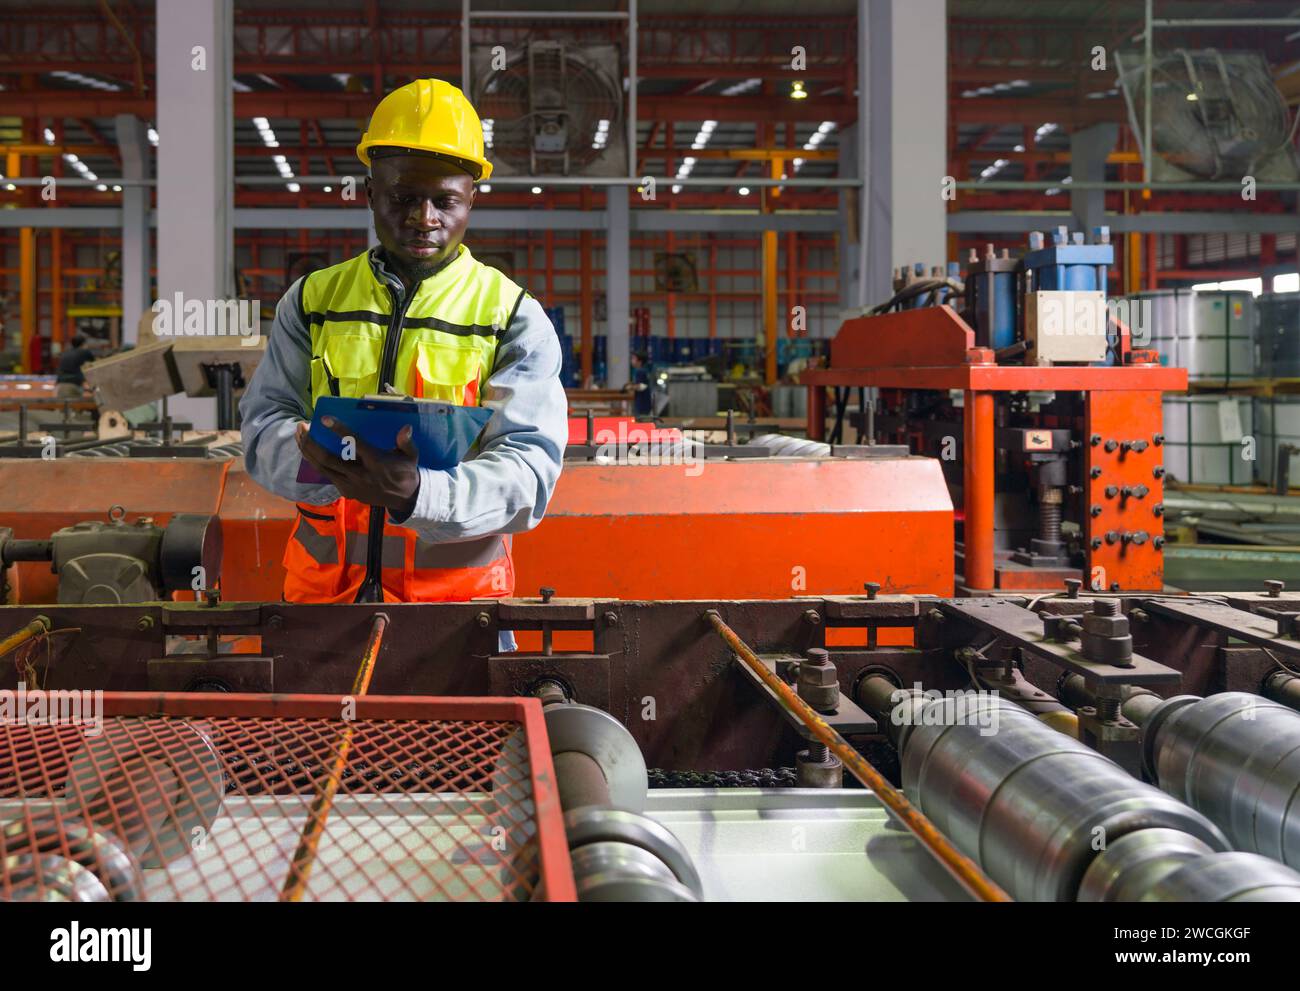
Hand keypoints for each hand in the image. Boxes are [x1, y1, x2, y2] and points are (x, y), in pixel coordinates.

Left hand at [295, 416, 420, 517]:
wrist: (405, 500)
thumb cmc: (406, 472)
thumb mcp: (411, 456)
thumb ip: (406, 442)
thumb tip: (406, 428)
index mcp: (376, 463)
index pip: (355, 444)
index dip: (339, 431)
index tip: (324, 419)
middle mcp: (360, 475)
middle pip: (328, 458)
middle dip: (312, 442)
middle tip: (303, 426)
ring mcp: (351, 485)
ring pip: (322, 468)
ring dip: (308, 451)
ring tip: (299, 435)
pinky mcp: (346, 491)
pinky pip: (326, 474)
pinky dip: (314, 461)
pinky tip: (308, 450)